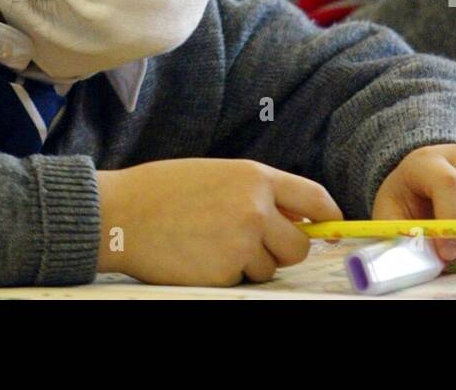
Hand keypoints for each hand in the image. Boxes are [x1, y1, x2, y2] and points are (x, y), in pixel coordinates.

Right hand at [95, 158, 340, 286]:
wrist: (123, 213)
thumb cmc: (165, 190)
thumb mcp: (218, 174)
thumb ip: (257, 192)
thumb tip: (295, 218)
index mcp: (254, 177)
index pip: (314, 198)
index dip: (328, 216)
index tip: (332, 227)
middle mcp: (255, 208)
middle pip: (299, 245)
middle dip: (284, 249)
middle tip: (255, 242)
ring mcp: (241, 242)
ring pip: (271, 267)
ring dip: (251, 262)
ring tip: (213, 242)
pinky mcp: (225, 272)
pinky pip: (243, 280)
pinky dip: (227, 274)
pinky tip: (201, 255)